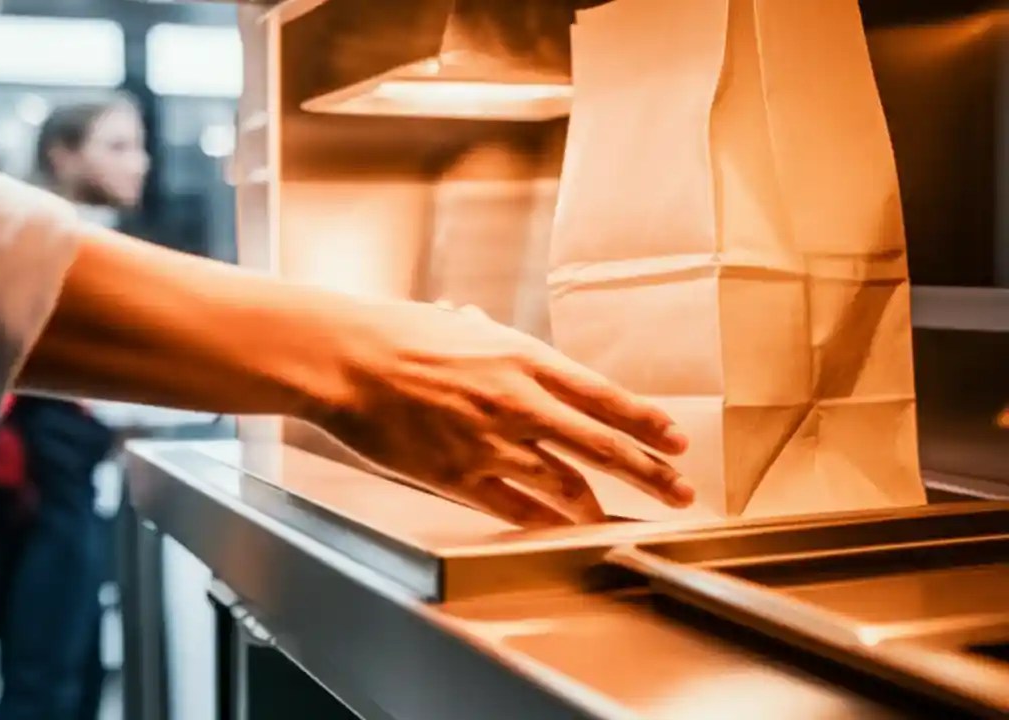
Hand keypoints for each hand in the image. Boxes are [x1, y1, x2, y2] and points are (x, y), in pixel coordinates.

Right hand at [309, 299, 691, 525]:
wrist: (347, 359)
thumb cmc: (396, 334)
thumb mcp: (453, 324)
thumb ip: (480, 333)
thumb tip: (480, 323)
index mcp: (524, 359)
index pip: (604, 397)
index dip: (646, 423)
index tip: (677, 441)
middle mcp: (520, 402)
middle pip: (602, 446)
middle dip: (650, 473)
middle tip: (680, 492)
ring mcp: (492, 442)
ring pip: (565, 483)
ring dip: (596, 505)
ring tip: (614, 518)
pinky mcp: (460, 475)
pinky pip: (514, 507)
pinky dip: (542, 521)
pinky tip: (558, 528)